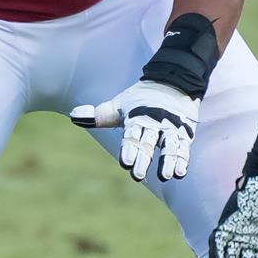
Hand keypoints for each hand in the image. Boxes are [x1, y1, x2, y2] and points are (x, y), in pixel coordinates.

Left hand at [70, 79, 198, 181]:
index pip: (132, 134)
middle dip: (143, 158)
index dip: (129, 148)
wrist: (173, 81)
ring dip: (168, 160)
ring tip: (165, 176)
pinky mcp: (185, 133)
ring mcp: (172, 128)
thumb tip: (73, 116)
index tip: (125, 163)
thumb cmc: (139, 99)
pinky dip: (182, 159)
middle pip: (149, 142)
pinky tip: (179, 173)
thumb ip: (98, 115)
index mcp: (137, 117)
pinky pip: (184, 147)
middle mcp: (155, 122)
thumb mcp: (119, 105)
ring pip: (170, 145)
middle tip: (137, 175)